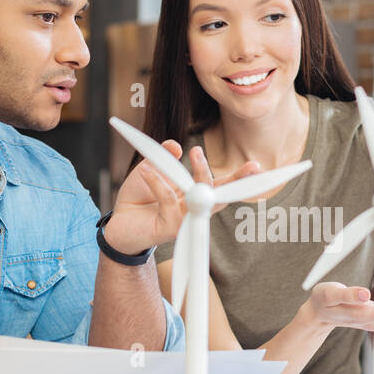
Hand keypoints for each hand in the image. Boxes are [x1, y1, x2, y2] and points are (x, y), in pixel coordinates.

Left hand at [106, 143, 260, 254]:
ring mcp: (184, 220)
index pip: (220, 185)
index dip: (239, 177)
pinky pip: (168, 199)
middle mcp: (194, 209)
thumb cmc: (137, 201)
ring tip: (197, 151)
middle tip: (253, 167)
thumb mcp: (149, 171)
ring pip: (201, 197)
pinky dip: (157, 181)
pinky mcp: (169, 227)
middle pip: (222, 195)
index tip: (256, 167)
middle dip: (239, 181)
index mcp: (194, 195)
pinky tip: (146, 171)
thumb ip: (163, 158)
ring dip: (201, 174)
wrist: (117, 226)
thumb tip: (175, 145)